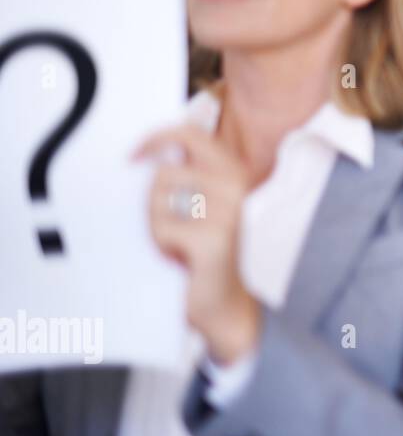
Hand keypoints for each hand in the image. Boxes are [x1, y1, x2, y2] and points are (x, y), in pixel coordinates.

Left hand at [135, 125, 260, 364]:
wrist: (225, 302)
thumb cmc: (205, 251)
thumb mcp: (202, 204)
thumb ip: (187, 173)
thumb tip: (151, 148)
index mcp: (234, 171)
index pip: (189, 134)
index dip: (154, 139)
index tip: (133, 156)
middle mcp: (235, 185)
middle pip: (163, 171)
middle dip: (152, 199)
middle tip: (160, 220)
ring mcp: (227, 211)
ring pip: (158, 200)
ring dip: (156, 225)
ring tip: (176, 244)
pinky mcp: (213, 237)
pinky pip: (161, 229)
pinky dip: (161, 247)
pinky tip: (181, 259)